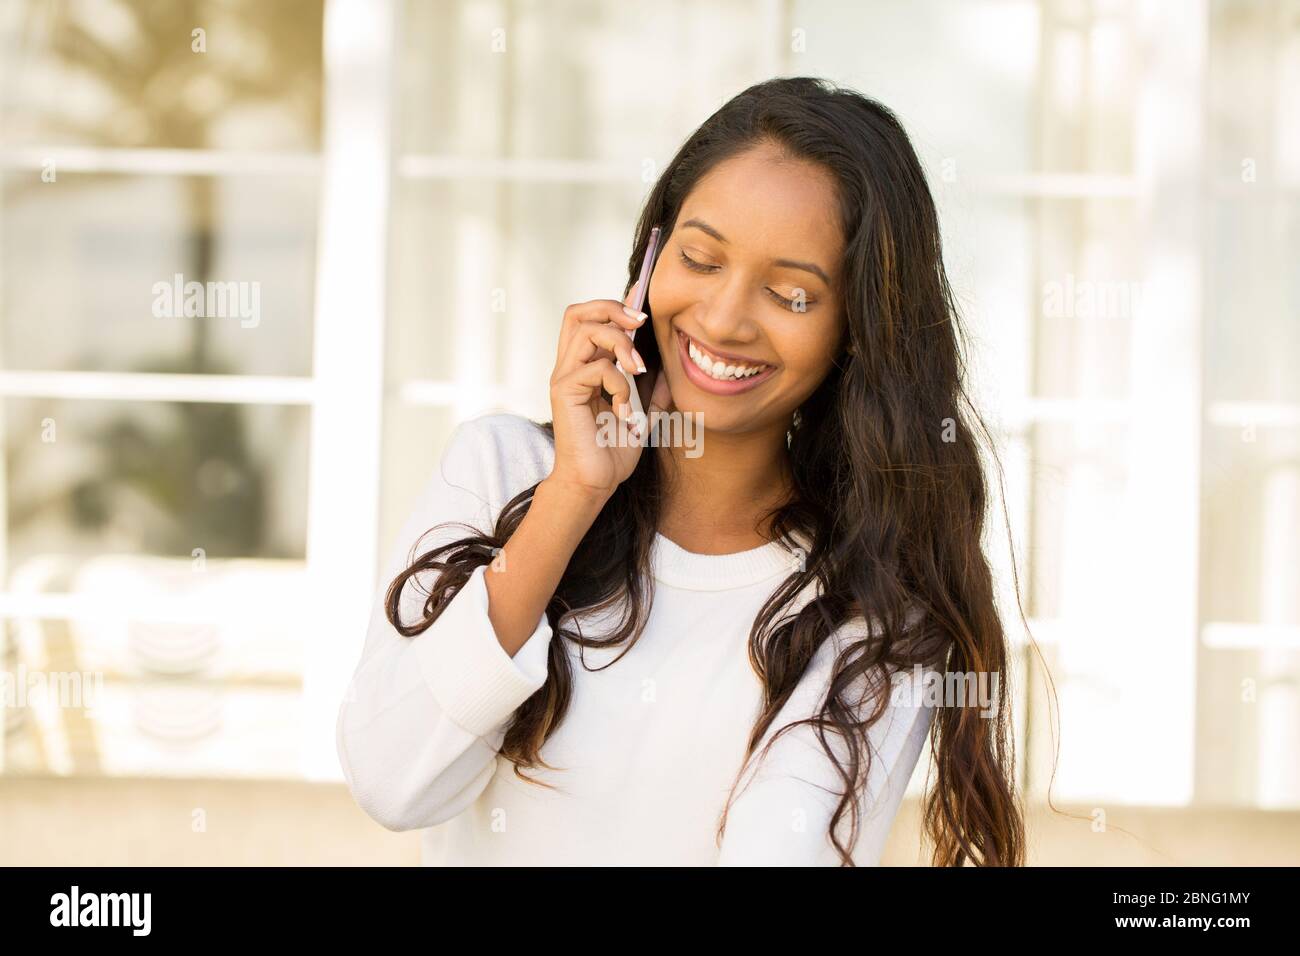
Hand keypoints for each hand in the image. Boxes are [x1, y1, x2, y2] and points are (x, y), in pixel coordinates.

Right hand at [547, 283, 656, 498]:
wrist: (594, 483)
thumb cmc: (612, 452)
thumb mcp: (643, 414)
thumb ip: (652, 389)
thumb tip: (670, 365)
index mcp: (583, 367)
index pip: (589, 319)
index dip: (613, 305)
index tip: (642, 308)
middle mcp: (569, 367)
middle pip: (578, 312)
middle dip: (612, 308)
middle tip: (640, 323)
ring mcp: (564, 377)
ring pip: (586, 329)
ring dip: (621, 344)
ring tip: (638, 369)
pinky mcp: (564, 392)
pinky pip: (598, 368)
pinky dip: (620, 384)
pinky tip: (625, 411)